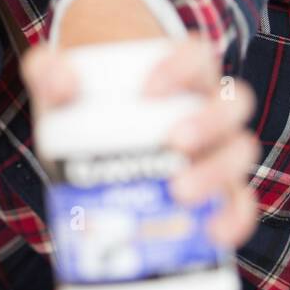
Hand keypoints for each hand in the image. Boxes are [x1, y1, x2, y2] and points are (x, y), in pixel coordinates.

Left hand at [20, 35, 260, 249]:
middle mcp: (209, 107)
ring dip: (219, 173)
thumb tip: (60, 85)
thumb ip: (48, 71)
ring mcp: (217, 148)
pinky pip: (240, 203)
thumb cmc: (86, 101)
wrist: (96, 137)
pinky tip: (213, 235)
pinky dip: (235, 219)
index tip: (147, 90)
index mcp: (182, 71)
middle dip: (210, 122)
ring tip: (180, 193)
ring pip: (241, 152)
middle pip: (233, 104)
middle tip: (174, 143)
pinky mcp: (219, 190)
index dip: (182, 67)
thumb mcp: (59, 80)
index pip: (197, 55)